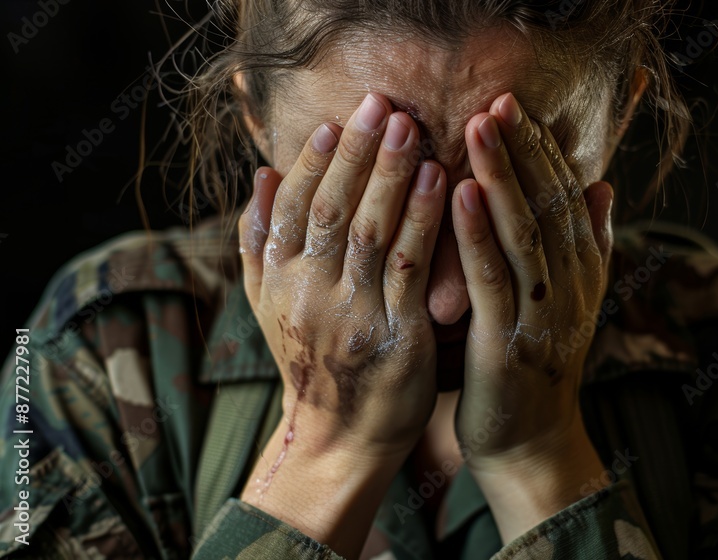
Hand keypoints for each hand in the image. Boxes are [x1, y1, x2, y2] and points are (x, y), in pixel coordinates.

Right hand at [237, 93, 445, 552]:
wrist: (339, 438)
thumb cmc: (312, 363)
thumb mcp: (270, 306)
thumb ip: (260, 243)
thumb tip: (261, 176)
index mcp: (277, 281)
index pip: (293, 206)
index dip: (314, 160)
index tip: (335, 121)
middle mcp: (308, 292)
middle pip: (331, 208)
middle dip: (356, 152)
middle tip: (380, 103)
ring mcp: (351, 312)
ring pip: (369, 230)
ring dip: (389, 174)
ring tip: (409, 127)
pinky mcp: (395, 333)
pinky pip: (409, 267)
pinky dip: (421, 219)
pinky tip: (438, 181)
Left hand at [450, 93, 613, 539]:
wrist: (531, 443)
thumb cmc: (537, 366)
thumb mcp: (571, 301)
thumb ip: (591, 244)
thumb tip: (604, 186)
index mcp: (583, 272)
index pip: (566, 196)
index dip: (542, 149)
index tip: (516, 105)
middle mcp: (571, 287)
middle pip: (550, 205)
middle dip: (525, 150)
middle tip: (499, 99)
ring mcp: (543, 315)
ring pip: (526, 234)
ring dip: (504, 177)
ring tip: (481, 127)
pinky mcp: (508, 342)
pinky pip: (494, 279)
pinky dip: (478, 234)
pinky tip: (462, 193)